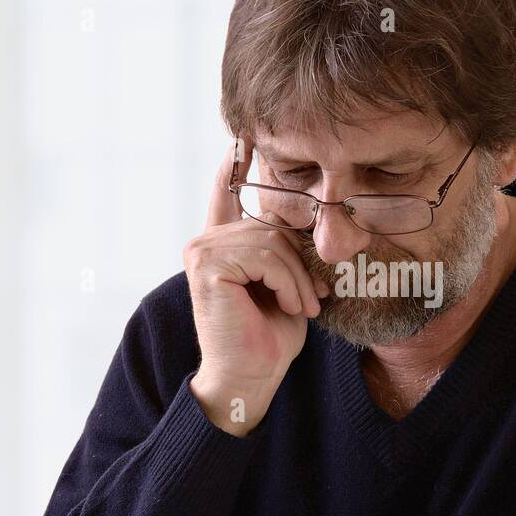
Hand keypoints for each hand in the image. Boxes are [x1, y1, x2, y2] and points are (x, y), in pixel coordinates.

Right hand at [184, 134, 328, 435]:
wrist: (251, 377)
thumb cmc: (270, 337)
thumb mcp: (287, 285)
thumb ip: (286, 252)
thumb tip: (314, 218)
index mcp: (221, 245)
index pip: (226, 195)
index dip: (234, 166)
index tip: (241, 138)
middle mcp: (206, 242)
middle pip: (271, 226)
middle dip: (300, 264)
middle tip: (313, 300)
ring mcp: (201, 250)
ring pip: (272, 241)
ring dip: (297, 278)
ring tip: (302, 306)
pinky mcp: (206, 264)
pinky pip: (266, 256)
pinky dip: (288, 282)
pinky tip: (291, 305)